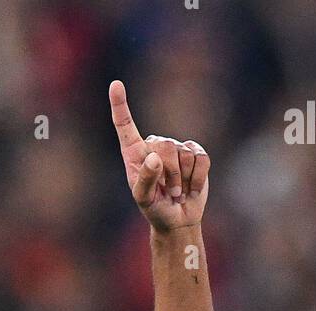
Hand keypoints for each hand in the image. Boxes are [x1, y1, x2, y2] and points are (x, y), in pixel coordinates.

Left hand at [109, 79, 209, 230]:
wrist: (178, 219)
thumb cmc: (155, 209)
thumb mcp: (144, 199)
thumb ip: (145, 180)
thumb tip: (154, 158)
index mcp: (135, 153)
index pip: (125, 125)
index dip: (120, 105)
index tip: (115, 85)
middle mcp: (154, 145)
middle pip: (165, 147)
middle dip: (170, 175)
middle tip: (170, 193)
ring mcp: (176, 147)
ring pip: (184, 154)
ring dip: (183, 180)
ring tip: (178, 192)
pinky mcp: (195, 153)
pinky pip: (201, 159)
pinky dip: (197, 178)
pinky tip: (191, 188)